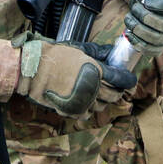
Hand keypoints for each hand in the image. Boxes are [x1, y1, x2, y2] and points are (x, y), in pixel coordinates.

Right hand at [17, 38, 136, 116]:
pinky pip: (87, 114)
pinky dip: (89, 109)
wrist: (33, 69)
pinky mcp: (72, 110)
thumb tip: (111, 54)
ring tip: (98, 94)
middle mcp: (93, 87)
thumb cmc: (55, 56)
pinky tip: (86, 102)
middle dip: (118, 91)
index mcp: (96, 70)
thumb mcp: (80, 49)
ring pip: (102, 106)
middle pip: (114, 95)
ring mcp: (83, 101)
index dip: (128, 80)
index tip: (129, 79)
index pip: (121, 79)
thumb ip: (98, 53)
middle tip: (116, 87)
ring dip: (103, 100)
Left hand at [125, 0, 162, 59]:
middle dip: (143, 16)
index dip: (161, 4)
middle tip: (134, 8)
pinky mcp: (160, 48)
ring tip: (129, 18)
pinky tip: (130, 32)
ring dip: (137, 28)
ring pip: (154, 38)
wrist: (156, 11)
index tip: (145, 0)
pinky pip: (149, 49)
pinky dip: (136, 41)